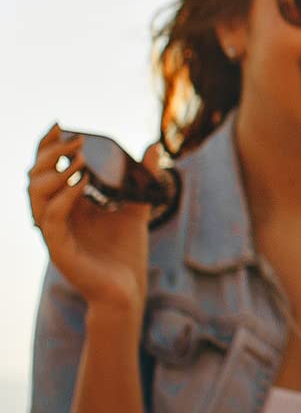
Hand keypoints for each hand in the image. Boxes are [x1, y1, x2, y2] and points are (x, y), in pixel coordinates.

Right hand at [28, 128, 156, 316]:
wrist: (127, 289)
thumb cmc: (125, 252)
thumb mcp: (137, 206)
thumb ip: (143, 177)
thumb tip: (154, 145)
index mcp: (66, 204)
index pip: (47, 170)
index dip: (47, 146)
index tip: (60, 124)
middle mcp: (54, 216)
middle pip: (35, 178)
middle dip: (50, 154)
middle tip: (75, 139)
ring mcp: (54, 233)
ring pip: (34, 197)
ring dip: (54, 173)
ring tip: (79, 158)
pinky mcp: (59, 249)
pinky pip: (50, 220)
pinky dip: (63, 199)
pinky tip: (81, 184)